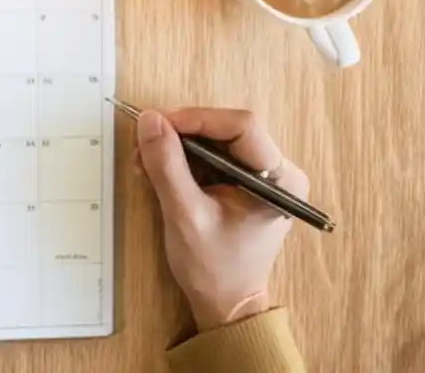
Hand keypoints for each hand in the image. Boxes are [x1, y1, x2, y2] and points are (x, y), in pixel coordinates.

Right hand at [135, 108, 309, 330]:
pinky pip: (212, 156)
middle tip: (145, 146)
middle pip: (227, 130)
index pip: (242, 126)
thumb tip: (150, 120)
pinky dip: (183, 160)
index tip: (158, 124)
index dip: (197, 118)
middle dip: (181, 134)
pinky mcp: (244, 182)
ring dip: (177, 147)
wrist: (226, 304)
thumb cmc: (214, 269)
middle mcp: (278, 172)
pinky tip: (158, 171)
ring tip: (145, 163)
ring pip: (215, 141)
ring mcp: (262, 176)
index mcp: (280, 180)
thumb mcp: (186, 216)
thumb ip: (167, 166)